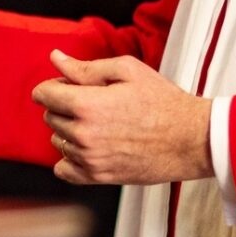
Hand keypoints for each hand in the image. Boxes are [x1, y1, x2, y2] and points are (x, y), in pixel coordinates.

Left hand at [33, 51, 212, 184]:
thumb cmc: (163, 101)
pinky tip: (89, 147)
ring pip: (58, 141)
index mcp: (87, 105)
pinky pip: (64, 170)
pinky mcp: (100, 177)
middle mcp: (83, 134)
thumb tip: (56, 58)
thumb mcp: (126, 71)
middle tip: (92, 101)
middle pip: (50, 116)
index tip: (67, 85)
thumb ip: (85, 67)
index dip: (53, 86)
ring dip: (69, 130)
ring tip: (98, 123)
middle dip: (63, 105)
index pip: (43, 94)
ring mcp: (91, 159)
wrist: (192, 139)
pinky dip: (69, 158)